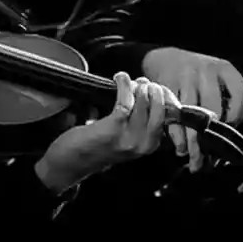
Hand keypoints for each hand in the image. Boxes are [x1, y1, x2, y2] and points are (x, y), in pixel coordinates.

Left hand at [34, 72, 185, 193]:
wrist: (72, 162)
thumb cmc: (98, 147)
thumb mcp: (129, 140)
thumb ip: (144, 124)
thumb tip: (153, 95)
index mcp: (151, 145)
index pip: (170, 115)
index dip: (164, 96)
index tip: (155, 87)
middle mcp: (144, 143)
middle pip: (160, 106)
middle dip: (153, 89)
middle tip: (142, 83)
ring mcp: (130, 137)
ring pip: (144, 101)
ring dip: (136, 86)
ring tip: (130, 82)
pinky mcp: (114, 128)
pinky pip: (126, 100)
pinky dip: (124, 84)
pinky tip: (120, 78)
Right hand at [142, 47, 242, 171]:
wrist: (165, 58)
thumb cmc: (197, 74)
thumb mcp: (217, 77)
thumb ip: (227, 98)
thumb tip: (231, 131)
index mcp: (225, 69)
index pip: (239, 92)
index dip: (237, 115)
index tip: (231, 130)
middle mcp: (207, 71)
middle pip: (214, 107)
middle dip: (212, 136)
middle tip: (210, 155)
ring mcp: (186, 78)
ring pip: (192, 114)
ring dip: (193, 140)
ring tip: (194, 157)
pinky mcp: (167, 86)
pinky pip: (173, 114)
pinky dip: (176, 133)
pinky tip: (180, 146)